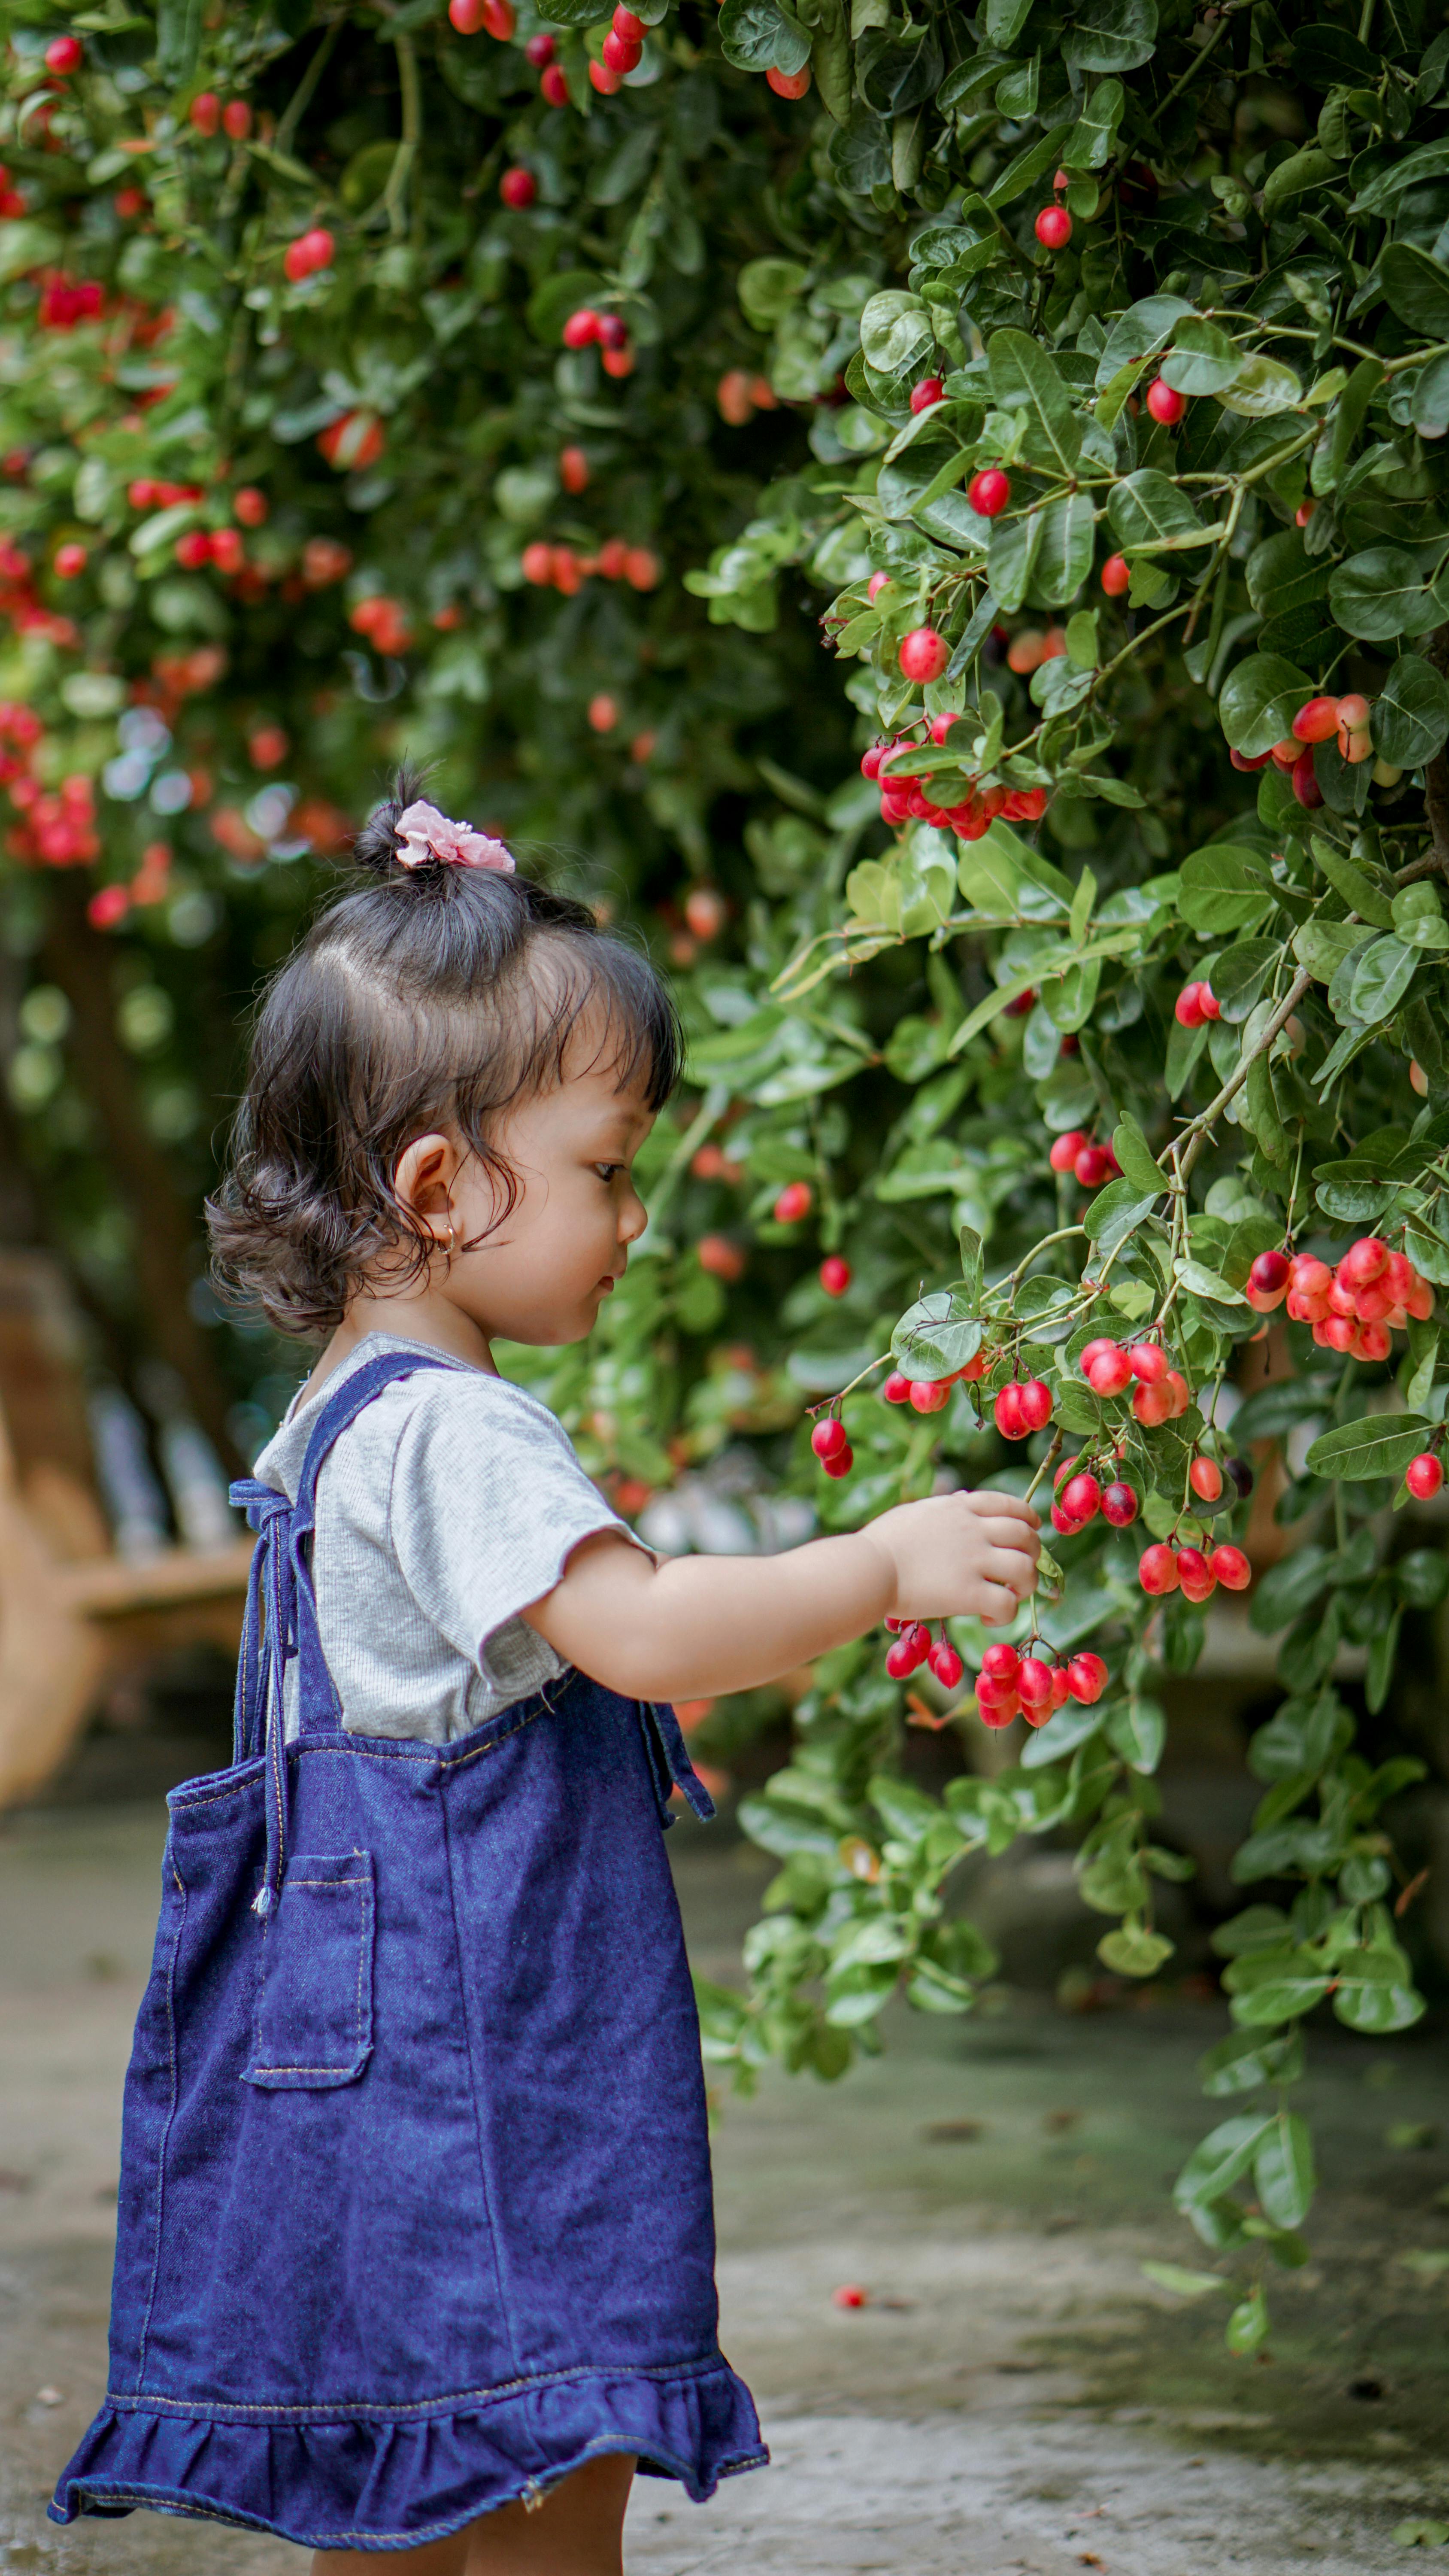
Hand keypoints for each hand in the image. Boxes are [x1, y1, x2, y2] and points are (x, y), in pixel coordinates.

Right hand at [860, 1487, 1040, 1626]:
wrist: (866, 1568)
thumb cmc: (881, 1542)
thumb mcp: (916, 1511)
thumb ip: (944, 1506)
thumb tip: (963, 1498)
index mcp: (960, 1508)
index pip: (1009, 1504)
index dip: (1028, 1517)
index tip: (1032, 1529)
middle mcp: (973, 1530)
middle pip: (1025, 1535)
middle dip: (1032, 1553)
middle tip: (1022, 1571)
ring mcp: (973, 1561)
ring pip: (1025, 1569)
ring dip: (1026, 1585)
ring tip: (1010, 1596)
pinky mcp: (968, 1594)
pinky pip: (1007, 1604)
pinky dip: (1006, 1614)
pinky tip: (988, 1618)